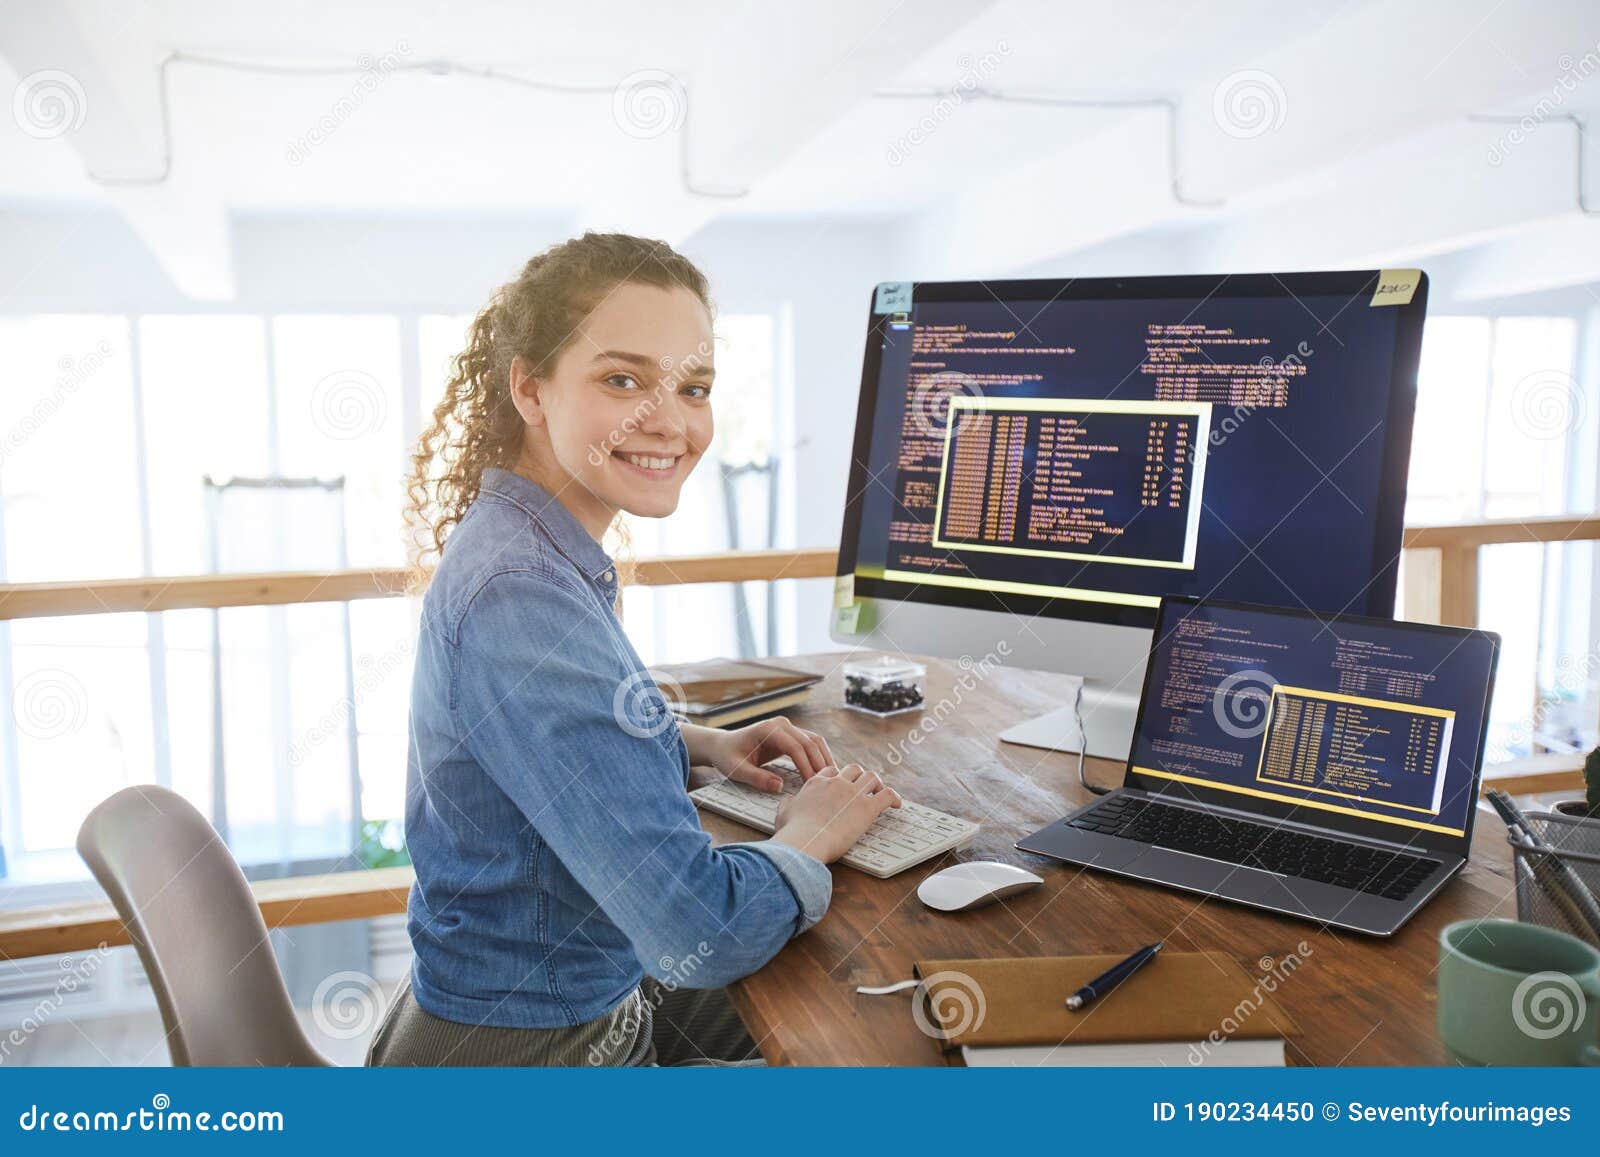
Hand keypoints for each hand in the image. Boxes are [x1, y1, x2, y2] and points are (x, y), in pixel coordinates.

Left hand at [702, 717, 836, 792]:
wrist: (723, 745)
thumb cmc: (728, 756)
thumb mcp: (737, 770)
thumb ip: (757, 778)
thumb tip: (779, 786)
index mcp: (768, 729)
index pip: (795, 747)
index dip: (806, 766)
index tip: (812, 783)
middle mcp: (781, 724)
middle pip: (809, 742)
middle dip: (820, 763)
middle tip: (830, 784)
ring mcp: (788, 727)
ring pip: (814, 741)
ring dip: (824, 758)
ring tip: (833, 778)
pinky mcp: (791, 735)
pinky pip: (810, 744)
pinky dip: (820, 756)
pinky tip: (826, 771)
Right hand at [770, 764, 901, 862]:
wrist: (805, 841)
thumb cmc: (793, 832)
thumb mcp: (783, 812)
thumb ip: (788, 803)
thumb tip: (788, 801)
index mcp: (817, 783)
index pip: (833, 771)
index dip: (840, 778)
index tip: (844, 785)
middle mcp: (836, 783)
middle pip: (854, 769)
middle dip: (860, 777)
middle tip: (864, 788)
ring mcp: (853, 793)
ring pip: (872, 777)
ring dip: (877, 784)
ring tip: (880, 793)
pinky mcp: (867, 808)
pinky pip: (887, 795)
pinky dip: (894, 798)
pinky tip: (896, 804)